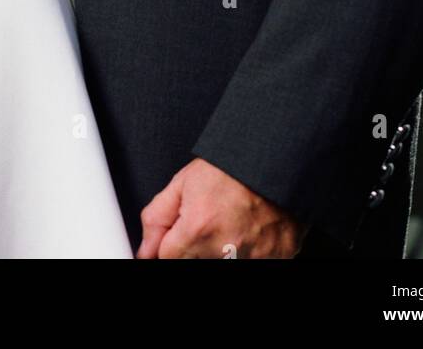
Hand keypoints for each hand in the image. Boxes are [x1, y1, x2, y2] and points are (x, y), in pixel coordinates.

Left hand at [136, 157, 308, 258]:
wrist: (274, 158)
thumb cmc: (231, 168)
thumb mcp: (184, 183)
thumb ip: (157, 218)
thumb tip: (144, 250)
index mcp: (197, 229)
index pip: (166, 258)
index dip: (171, 243)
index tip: (180, 232)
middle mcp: (224, 250)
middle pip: (193, 262)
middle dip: (195, 246)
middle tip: (208, 223)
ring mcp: (253, 258)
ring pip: (222, 263)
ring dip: (222, 250)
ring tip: (231, 224)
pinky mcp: (278, 258)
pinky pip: (252, 261)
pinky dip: (249, 251)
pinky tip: (250, 230)